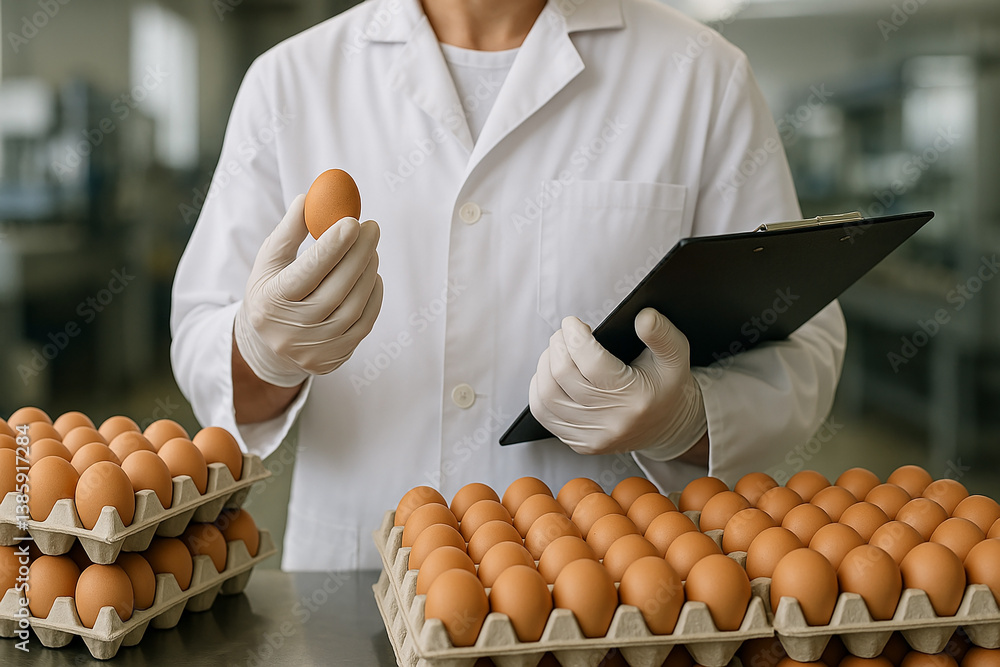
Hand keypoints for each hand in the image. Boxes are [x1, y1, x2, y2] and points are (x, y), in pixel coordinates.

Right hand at [234, 194, 383, 386]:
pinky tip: (371, 275)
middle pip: (335, 289)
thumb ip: (288, 232)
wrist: (269, 345)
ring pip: (353, 307)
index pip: (306, 272)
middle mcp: (291, 330)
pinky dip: (373, 296)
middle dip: (358, 254)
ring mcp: (314, 348)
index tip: (352, 221)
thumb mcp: (269, 262)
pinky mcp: (334, 358)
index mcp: (270, 303)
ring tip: (370, 249)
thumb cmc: (271, 291)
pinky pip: (364, 324)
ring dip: (367, 272)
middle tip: (371, 227)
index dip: (331, 247)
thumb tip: (309, 199)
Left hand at [528, 308, 706, 457]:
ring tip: (557, 351)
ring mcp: (594, 437)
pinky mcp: (580, 444)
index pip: (592, 363)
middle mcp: (612, 422)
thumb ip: (661, 333)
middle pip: (563, 375)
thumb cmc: (666, 385)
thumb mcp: (675, 355)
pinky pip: (543, 413)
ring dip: (545, 365)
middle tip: (565, 334)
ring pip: (547, 394)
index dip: (575, 336)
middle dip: (558, 345)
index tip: (573, 322)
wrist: (669, 425)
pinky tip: (550, 374)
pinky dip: (539, 388)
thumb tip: (643, 316)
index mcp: (636, 398)